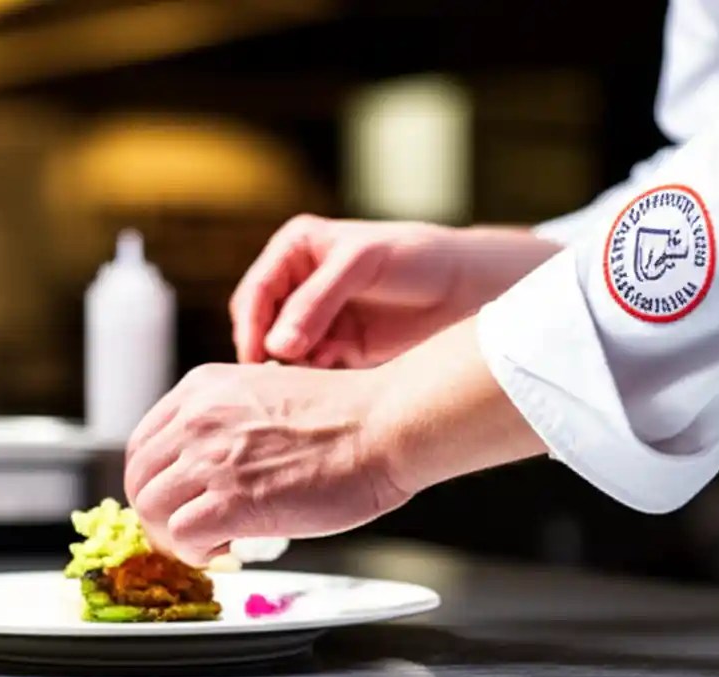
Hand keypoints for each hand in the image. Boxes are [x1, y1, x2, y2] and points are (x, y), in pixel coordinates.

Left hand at [125, 317, 546, 566]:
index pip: (144, 444)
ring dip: (176, 537)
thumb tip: (213, 470)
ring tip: (212, 544)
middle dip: (158, 514)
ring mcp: (211, 457)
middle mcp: (197, 417)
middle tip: (189, 534)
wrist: (385, 424)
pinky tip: (228, 552)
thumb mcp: (266, 396)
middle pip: (139, 478)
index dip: (155, 482)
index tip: (175, 503)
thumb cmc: (347, 417)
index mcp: (203, 389)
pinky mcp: (231, 499)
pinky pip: (183, 537)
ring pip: (150, 509)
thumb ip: (229, 424)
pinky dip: (197, 553)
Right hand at [230, 215, 559, 367]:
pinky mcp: (337, 349)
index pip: (256, 292)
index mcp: (295, 249)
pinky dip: (313, 381)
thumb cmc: (416, 258)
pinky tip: (330, 386)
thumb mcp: (361, 265)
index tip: (260, 358)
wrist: (466, 288)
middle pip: (261, 326)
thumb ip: (316, 302)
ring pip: (282, 353)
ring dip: (290, 371)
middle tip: (277, 382)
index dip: (252, 326)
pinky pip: (310, 370)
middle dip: (267, 353)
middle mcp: (298, 284)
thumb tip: (277, 346)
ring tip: (309, 384)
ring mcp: (316, 319)